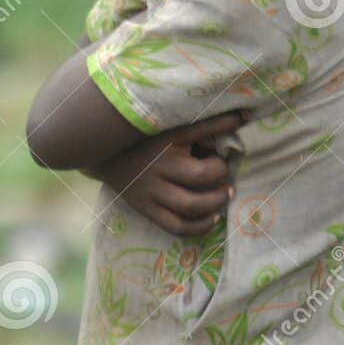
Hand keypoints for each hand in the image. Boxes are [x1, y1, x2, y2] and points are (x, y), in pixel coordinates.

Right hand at [83, 111, 244, 236]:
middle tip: (226, 174)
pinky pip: (176, 226)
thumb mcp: (168, 125)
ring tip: (224, 195)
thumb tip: (241, 118)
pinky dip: (199, 226)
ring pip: (190, 206)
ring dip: (215, 203)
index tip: (240, 125)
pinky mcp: (145, 207)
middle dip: (222, 177)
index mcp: (164, 138)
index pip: (202, 131)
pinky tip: (212, 217)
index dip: (226, 127)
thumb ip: (201, 124)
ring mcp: (150, 189)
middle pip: (201, 177)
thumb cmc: (144, 136)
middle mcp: (158, 165)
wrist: (101, 153)